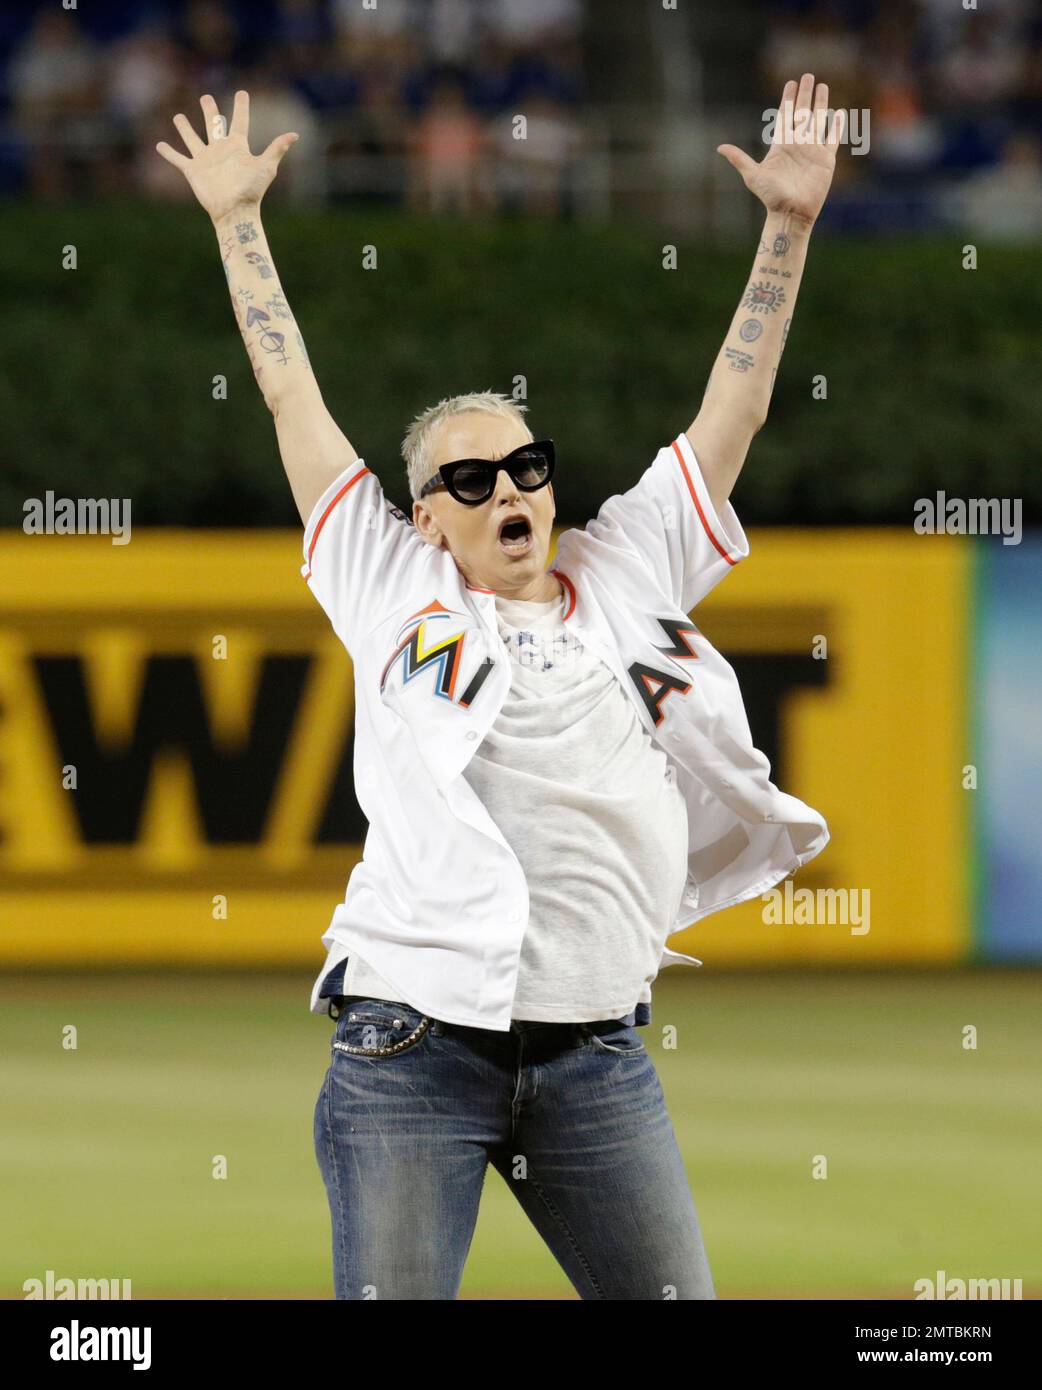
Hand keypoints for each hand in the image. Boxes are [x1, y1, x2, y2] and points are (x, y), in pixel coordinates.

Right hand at [155, 90, 297, 224]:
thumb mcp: (266, 167)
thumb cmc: (251, 190)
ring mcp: (205, 160)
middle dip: (209, 111)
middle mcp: (220, 150)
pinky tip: (160, 145)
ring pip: (192, 138)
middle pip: (213, 125)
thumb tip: (295, 134)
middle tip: (206, 97)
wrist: (235, 211)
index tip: (243, 93)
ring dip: (185, 128)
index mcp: (237, 147)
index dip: (241, 107)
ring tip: (179, 117)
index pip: (239, 122)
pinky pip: (178, 159)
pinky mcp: (193, 171)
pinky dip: (169, 153)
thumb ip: (276, 149)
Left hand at [717, 74, 841, 228]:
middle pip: (802, 113)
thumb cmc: (771, 197)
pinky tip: (839, 114)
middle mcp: (797, 144)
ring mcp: (812, 151)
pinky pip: (832, 139)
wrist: (790, 214)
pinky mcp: (826, 160)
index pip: (785, 116)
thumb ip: (740, 159)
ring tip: (822, 86)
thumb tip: (720, 148)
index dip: (788, 99)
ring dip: (820, 104)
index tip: (790, 83)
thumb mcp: (753, 176)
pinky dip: (836, 127)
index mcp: (781, 145)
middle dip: (804, 94)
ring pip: (818, 120)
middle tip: (807, 75)